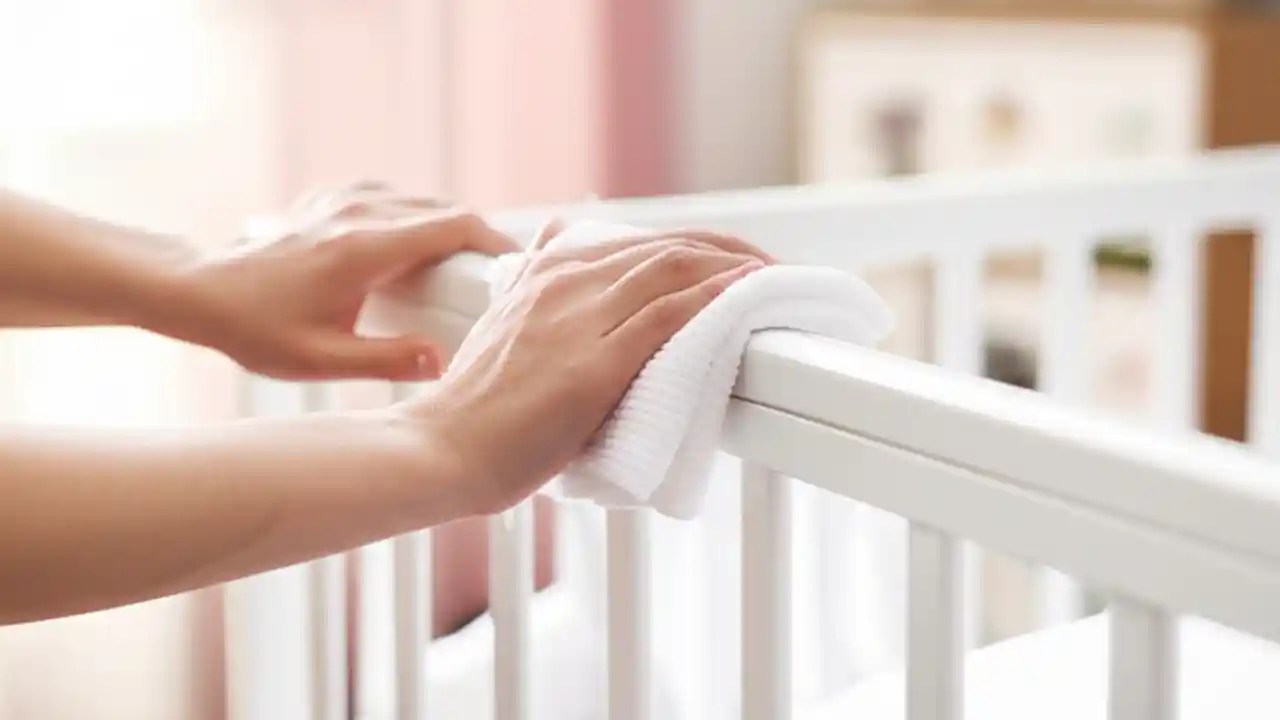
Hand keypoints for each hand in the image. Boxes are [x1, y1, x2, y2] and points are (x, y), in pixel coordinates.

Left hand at [186, 183, 516, 379]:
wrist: (204, 293)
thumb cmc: (257, 330)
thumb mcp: (321, 361)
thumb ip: (386, 361)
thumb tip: (441, 360)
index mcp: (362, 250)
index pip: (451, 226)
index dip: (493, 242)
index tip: (515, 265)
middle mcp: (356, 214)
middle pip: (442, 210)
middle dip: (475, 240)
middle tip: (489, 280)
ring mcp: (341, 199)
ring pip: (418, 200)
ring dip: (443, 227)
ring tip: (454, 268)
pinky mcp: (330, 197)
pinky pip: (390, 194)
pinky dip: (410, 214)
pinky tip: (409, 243)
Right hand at [402, 222, 769, 513]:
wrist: (442, 449)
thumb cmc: (478, 406)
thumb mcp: (507, 327)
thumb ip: (540, 290)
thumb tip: (571, 252)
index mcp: (547, 273)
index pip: (641, 242)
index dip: (698, 245)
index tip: (735, 260)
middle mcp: (564, 282)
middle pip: (666, 245)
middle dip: (728, 250)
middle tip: (771, 268)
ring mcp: (578, 319)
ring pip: (672, 269)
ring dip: (733, 268)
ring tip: (774, 278)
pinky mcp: (592, 363)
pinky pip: (665, 315)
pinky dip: (715, 297)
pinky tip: (748, 292)